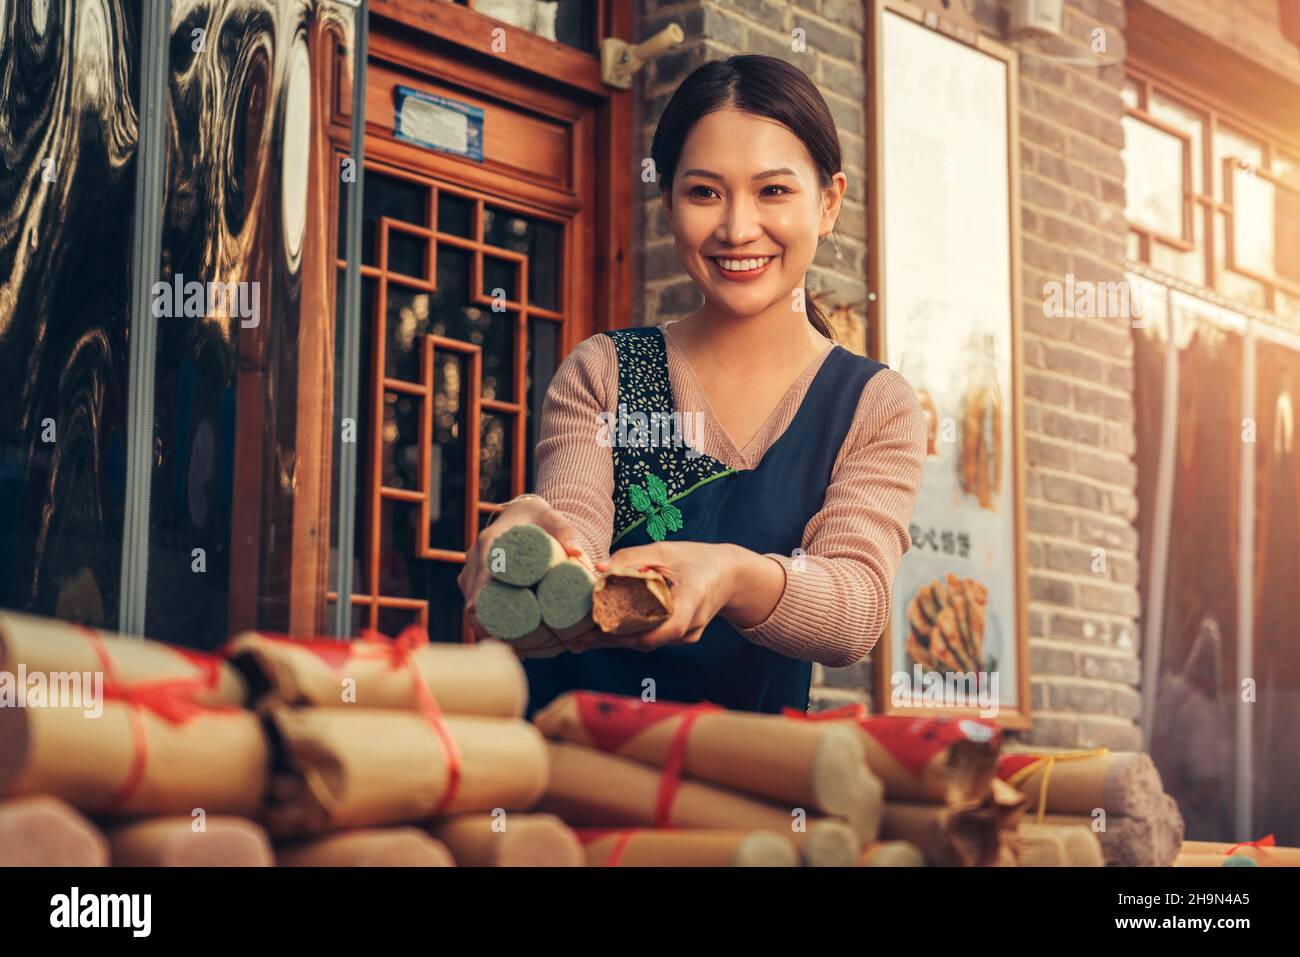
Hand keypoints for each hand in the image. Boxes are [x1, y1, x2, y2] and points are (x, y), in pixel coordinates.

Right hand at [458, 495, 589, 640]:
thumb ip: (565, 531)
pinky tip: (503, 644)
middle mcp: (475, 559)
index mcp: (489, 543)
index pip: (480, 577)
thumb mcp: (552, 518)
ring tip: (514, 652)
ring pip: (473, 606)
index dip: (482, 602)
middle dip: (486, 626)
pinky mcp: (475, 581)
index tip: (489, 623)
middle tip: (509, 648)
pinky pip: (476, 604)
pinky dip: (485, 623)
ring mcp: (472, 572)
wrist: (521, 513)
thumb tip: (579, 552)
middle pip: (473, 599)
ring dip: (486, 629)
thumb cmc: (538, 517)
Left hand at [579, 541, 740, 652]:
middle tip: (577, 639)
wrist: (730, 575)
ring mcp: (688, 636)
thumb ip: (632, 557)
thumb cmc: (697, 558)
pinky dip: (629, 636)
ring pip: (647, 642)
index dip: (631, 632)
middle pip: (646, 641)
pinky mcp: (683, 637)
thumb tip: (598, 567)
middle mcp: (691, 626)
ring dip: (615, 641)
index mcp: (691, 602)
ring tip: (582, 639)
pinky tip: (604, 634)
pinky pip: (652, 639)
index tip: (601, 628)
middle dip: (610, 641)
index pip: (663, 628)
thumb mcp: (666, 550)